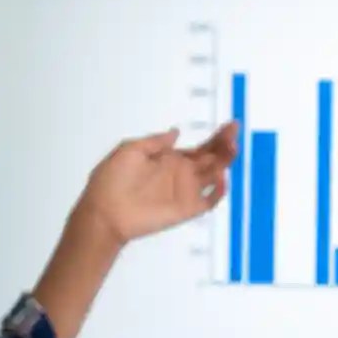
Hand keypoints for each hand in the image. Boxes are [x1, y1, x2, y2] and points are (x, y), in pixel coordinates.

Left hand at [73, 121, 239, 247]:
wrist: (103, 212)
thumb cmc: (111, 180)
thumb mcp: (130, 150)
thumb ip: (155, 142)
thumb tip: (176, 132)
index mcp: (169, 160)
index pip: (200, 148)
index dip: (217, 137)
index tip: (231, 125)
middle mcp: (181, 175)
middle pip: (211, 158)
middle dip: (224, 145)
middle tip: (234, 132)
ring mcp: (185, 192)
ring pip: (214, 176)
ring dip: (225, 162)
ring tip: (232, 147)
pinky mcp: (186, 210)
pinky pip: (209, 201)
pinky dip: (219, 191)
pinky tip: (221, 177)